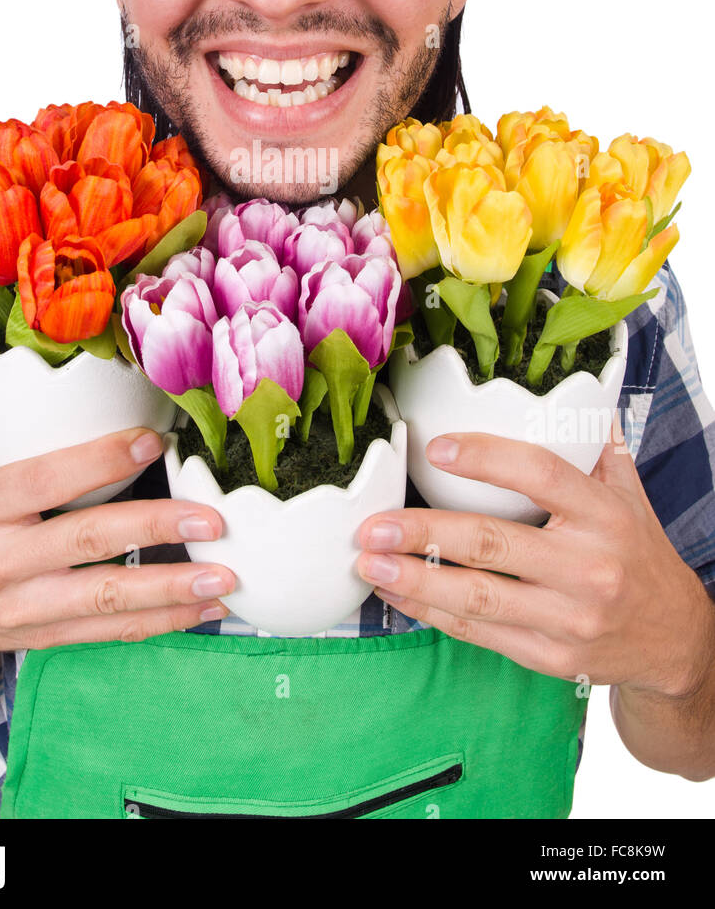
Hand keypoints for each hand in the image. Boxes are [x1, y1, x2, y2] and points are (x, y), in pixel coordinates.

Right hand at [0, 365, 234, 666]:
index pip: (47, 480)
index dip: (102, 461)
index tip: (154, 440)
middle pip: (87, 542)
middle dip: (155, 529)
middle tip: (212, 518)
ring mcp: (23, 606)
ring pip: (105, 599)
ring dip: (170, 589)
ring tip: (224, 575)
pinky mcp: (43, 637)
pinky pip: (108, 632)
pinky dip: (161, 623)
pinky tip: (204, 607)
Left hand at [357, 421, 714, 697]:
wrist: (677, 640)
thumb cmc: (638, 552)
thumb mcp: (628, 492)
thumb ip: (592, 444)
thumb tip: (563, 389)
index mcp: (604, 514)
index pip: (540, 475)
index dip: (485, 458)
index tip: (435, 448)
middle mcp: (588, 567)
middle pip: (491, 544)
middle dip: (423, 533)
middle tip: (373, 526)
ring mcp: (569, 617)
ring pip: (478, 598)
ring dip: (415, 580)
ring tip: (369, 564)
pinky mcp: (552, 658)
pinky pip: (481, 633)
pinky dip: (433, 615)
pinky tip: (399, 596)